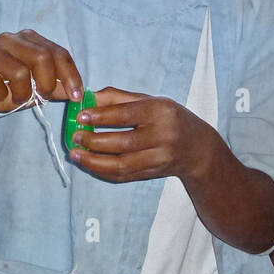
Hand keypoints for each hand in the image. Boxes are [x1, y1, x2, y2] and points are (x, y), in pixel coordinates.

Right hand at [0, 30, 82, 118]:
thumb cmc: (9, 89)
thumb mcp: (39, 89)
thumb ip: (60, 88)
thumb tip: (85, 94)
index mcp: (28, 39)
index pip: (58, 52)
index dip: (71, 75)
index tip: (76, 96)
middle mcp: (9, 39)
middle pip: (41, 57)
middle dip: (47, 83)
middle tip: (43, 97)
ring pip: (19, 72)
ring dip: (23, 94)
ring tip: (18, 99)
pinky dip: (1, 96)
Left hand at [68, 87, 207, 182]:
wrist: (198, 149)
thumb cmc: (170, 118)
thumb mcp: (150, 101)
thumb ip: (119, 98)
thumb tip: (89, 97)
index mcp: (161, 112)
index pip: (127, 114)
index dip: (101, 116)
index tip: (81, 116)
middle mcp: (163, 136)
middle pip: (122, 142)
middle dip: (94, 140)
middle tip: (75, 136)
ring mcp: (159, 158)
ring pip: (121, 164)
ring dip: (94, 161)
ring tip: (76, 154)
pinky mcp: (153, 174)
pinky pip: (124, 176)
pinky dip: (103, 171)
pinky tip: (89, 164)